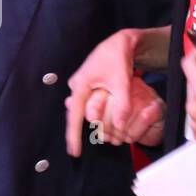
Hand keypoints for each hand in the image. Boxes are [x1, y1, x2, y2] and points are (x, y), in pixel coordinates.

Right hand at [66, 30, 154, 156]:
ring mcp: (81, 85)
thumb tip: (119, 126)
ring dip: (91, 121)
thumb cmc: (118, 58)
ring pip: (83, 109)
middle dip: (82, 130)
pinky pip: (87, 104)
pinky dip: (95, 113)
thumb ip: (121, 104)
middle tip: (85, 146)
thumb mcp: (122, 81)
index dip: (73, 136)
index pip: (74, 116)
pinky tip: (102, 121)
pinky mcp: (88, 85)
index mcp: (80, 85)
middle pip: (77, 114)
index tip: (74, 152)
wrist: (120, 43)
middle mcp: (76, 86)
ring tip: (98, 135)